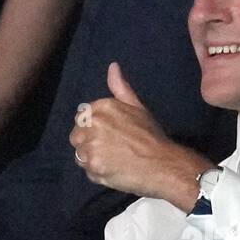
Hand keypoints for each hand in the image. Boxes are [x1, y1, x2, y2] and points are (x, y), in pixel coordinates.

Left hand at [70, 63, 210, 208]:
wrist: (163, 164)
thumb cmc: (152, 136)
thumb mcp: (137, 107)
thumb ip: (121, 88)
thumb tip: (113, 66)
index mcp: (102, 107)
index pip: (81, 118)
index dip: (93, 129)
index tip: (110, 136)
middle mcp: (93, 124)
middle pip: (77, 137)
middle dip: (90, 144)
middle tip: (112, 150)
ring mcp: (91, 146)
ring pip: (80, 155)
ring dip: (93, 160)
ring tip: (114, 161)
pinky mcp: (93, 166)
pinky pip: (88, 172)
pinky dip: (98, 174)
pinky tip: (114, 171)